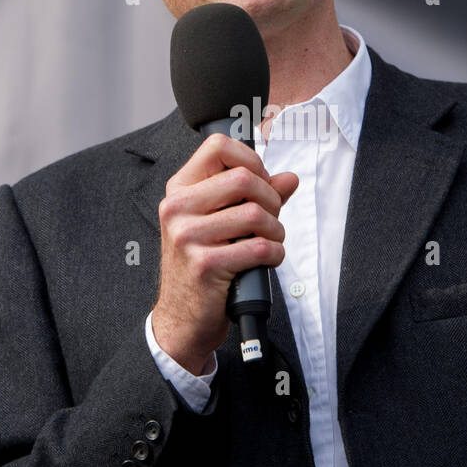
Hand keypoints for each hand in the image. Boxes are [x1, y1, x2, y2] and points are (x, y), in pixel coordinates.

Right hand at [151, 131, 298, 374]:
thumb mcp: (220, 224)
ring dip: (277, 230)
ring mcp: (188, 236)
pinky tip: (266, 260)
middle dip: (271, 199)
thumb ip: (254, 197)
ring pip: (256, 214)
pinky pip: (259, 248)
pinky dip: (274, 254)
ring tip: (270, 242)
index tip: (260, 182)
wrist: (182, 319)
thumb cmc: (202, 267)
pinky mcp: (205, 264)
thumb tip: (289, 178)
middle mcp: (178, 209)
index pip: (218, 147)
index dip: (251, 160)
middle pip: (244, 178)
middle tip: (271, 219)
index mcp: (179, 191)